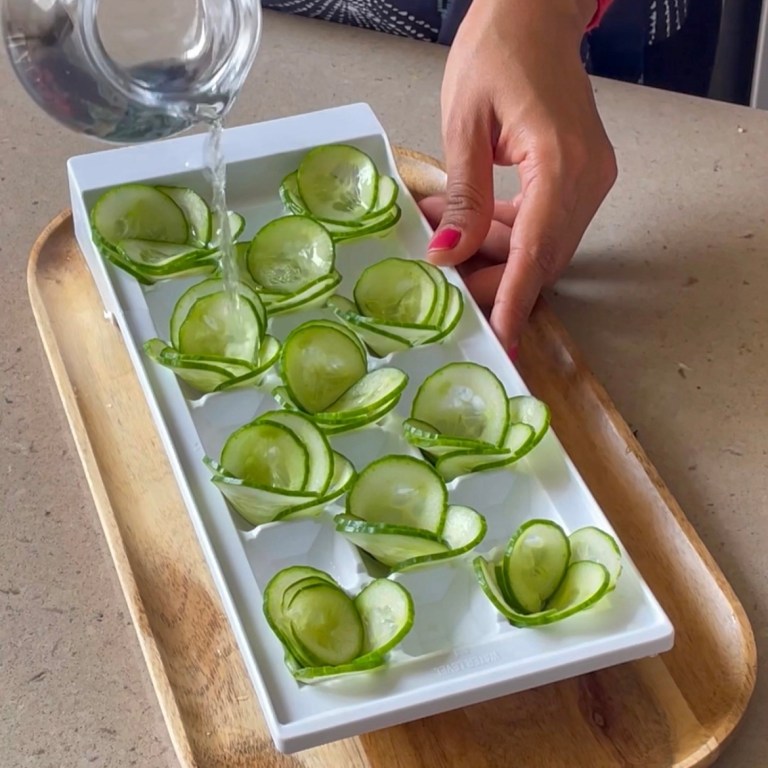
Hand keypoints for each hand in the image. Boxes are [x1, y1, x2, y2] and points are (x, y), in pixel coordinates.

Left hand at [423, 0, 616, 354]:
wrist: (533, 13)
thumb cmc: (498, 51)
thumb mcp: (464, 125)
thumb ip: (464, 198)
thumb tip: (449, 253)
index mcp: (561, 163)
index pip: (537, 251)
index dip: (515, 300)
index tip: (501, 338)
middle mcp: (588, 177)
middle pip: (544, 256)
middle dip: (498, 281)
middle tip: (451, 289)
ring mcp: (590, 177)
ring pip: (543, 244)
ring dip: (497, 256)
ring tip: (447, 243)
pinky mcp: (580, 175)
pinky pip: (544, 223)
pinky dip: (508, 233)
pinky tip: (470, 226)